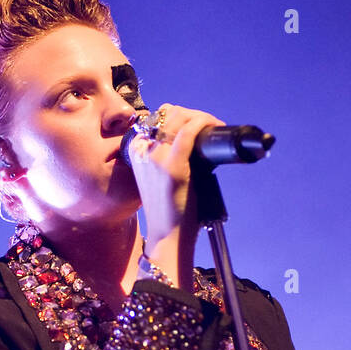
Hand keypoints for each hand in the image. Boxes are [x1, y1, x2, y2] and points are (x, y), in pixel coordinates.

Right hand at [128, 103, 225, 249]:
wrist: (167, 236)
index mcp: (136, 152)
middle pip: (169, 114)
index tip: (197, 123)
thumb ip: (167, 157)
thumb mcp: (159, 177)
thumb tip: (193, 142)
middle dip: (193, 114)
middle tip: (210, 125)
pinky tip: (214, 127)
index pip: (157, 118)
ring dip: (200, 117)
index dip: (180, 115)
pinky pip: (188, 133)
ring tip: (213, 127)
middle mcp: (143, 151)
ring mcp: (155, 158)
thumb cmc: (170, 210)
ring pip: (179, 118)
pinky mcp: (173, 167)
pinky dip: (203, 124)